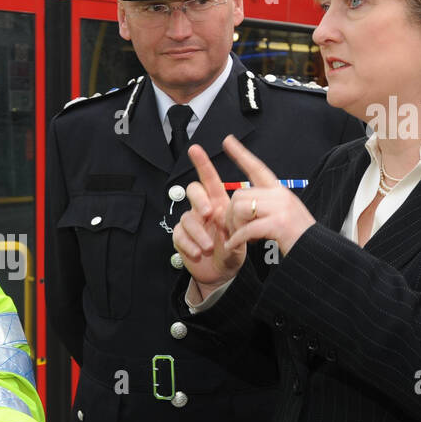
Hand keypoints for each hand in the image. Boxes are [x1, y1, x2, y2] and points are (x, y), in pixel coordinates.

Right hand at [173, 143, 246, 297]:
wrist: (223, 273)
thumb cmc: (233, 250)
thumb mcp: (241, 233)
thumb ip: (240, 221)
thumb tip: (238, 210)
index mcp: (218, 203)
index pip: (209, 178)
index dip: (202, 163)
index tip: (196, 148)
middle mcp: (202, 210)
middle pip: (192, 190)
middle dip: (199, 199)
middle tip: (208, 212)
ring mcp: (191, 224)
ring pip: (187, 217)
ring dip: (198, 232)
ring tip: (209, 247)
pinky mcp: (181, 239)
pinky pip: (179, 235)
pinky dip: (189, 245)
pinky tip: (198, 253)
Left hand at [217, 134, 315, 255]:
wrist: (316, 251)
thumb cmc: (297, 237)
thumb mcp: (281, 213)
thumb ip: (264, 205)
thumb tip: (239, 205)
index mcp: (279, 191)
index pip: (257, 167)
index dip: (241, 154)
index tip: (227, 140)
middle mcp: (280, 195)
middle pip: (239, 195)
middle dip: (230, 216)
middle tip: (235, 231)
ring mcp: (281, 208)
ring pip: (240, 209)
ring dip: (234, 228)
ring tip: (241, 238)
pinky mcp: (279, 224)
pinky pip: (247, 229)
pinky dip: (236, 240)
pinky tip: (233, 246)